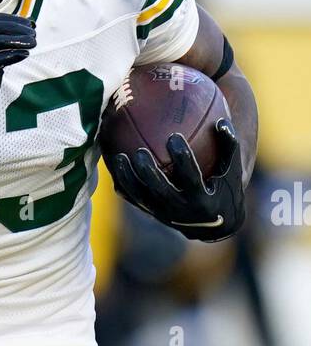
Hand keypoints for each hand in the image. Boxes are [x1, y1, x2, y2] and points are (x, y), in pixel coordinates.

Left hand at [108, 119, 244, 241]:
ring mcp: (165, 215)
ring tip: (119, 157)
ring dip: (129, 179)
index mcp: (203, 200)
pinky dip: (124, 185)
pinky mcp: (153, 215)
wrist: (214, 224)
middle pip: (161, 192)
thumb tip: (220, 121)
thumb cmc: (224, 187)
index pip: (191, 178)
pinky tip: (113, 166)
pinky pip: (134, 200)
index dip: (182, 159)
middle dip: (150, 173)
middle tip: (140, 152)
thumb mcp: (231, 169)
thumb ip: (229, 146)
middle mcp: (182, 211)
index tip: (174, 137)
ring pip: (142, 198)